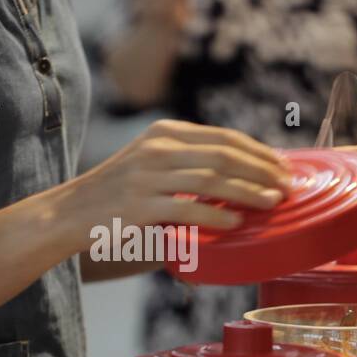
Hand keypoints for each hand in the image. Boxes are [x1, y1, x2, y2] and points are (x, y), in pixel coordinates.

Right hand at [65, 119, 290, 245]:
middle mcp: (158, 149)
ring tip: (273, 203)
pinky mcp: (140, 206)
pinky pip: (188, 209)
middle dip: (263, 171)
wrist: (69, 213)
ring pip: (212, 179)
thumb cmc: (116, 194)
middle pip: (225, 154)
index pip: (224, 137)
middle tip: (287, 187)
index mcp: (165, 133)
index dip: (259, 152)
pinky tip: (236, 224)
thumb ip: (186, 162)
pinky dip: (216, 216)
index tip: (283, 167)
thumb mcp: (149, 163)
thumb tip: (238, 177)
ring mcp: (148, 176)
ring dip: (248, 192)